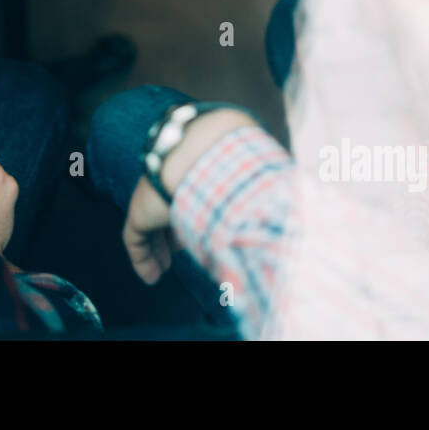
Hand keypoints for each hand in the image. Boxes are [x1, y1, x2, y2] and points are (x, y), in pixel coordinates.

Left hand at [122, 108, 254, 283]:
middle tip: (180, 249)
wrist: (207, 152)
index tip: (198, 233)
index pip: (188, 193)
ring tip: (163, 269)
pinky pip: (134, 239)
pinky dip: (141, 260)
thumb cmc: (238, 165)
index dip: (191, 214)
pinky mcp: (139, 210)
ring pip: (149, 226)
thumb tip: (294, 199)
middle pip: (166, 208)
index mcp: (192, 168)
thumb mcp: (256, 179)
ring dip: (157, 249)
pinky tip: (151, 277)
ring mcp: (152, 193)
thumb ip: (266, 188)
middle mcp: (169, 179)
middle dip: (171, 232)